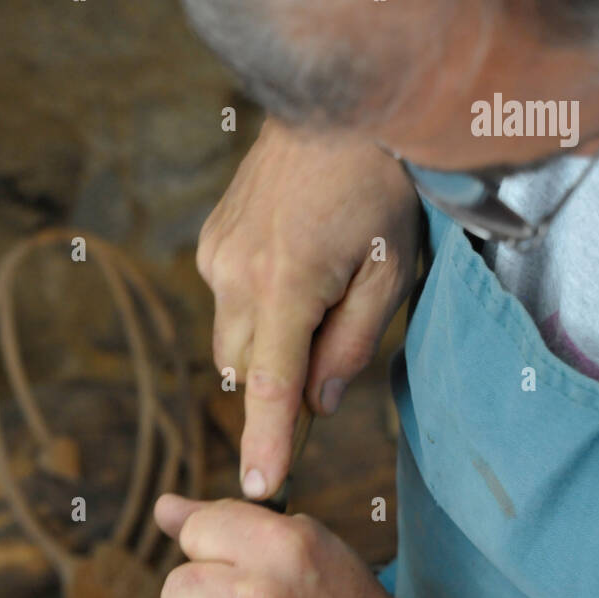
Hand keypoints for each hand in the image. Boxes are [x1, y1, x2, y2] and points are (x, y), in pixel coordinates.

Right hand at [196, 117, 419, 498]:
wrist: (336, 108)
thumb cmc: (376, 191)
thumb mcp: (389, 275)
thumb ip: (351, 348)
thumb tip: (317, 405)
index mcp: (288, 285)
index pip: (272, 386)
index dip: (267, 442)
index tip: (258, 489)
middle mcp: (237, 275)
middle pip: (249, 372)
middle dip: (282, 379)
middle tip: (330, 338)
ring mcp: (216, 257)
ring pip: (234, 342)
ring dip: (269, 343)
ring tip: (313, 290)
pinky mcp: (210, 245)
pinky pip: (229, 304)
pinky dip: (257, 308)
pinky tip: (291, 265)